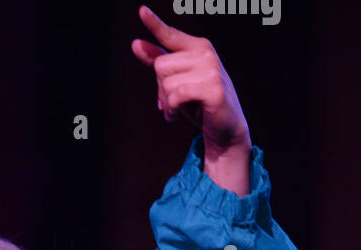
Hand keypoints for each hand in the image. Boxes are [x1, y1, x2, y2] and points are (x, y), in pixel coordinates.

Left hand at [131, 5, 249, 154]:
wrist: (225, 127)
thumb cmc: (199, 102)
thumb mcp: (177, 80)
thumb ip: (158, 61)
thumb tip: (135, 44)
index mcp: (198, 47)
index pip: (170, 35)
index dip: (154, 24)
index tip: (141, 10)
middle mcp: (205, 54)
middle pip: (160, 66)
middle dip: (161, 89)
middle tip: (174, 101)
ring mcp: (211, 70)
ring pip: (166, 83)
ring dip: (166, 103)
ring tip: (178, 109)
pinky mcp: (212, 89)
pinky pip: (176, 96)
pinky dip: (172, 110)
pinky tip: (178, 116)